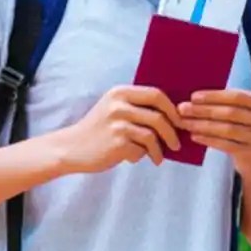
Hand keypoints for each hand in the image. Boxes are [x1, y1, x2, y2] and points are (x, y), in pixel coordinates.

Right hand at [59, 85, 181, 172]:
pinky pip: (140, 150)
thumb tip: (174, 116)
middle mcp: (119, 105)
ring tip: (159, 157)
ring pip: (152, 135)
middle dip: (172, 132)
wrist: (71, 148)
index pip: (156, 95)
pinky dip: (141, 156)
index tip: (179, 122)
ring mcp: (117, 124)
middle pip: (159, 116)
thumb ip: (137, 107)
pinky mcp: (117, 142)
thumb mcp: (114, 108)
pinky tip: (134, 158)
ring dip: (159, 149)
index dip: (172, 109)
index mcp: (121, 92)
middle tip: (176, 144)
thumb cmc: (99, 130)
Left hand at [178, 89, 250, 176]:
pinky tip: (194, 136)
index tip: (193, 97)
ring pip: (227, 129)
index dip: (214, 96)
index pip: (237, 96)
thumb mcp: (242, 113)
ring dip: (203, 125)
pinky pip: (226, 145)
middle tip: (182, 109)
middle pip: (231, 112)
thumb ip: (226, 104)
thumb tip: (193, 99)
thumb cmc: (244, 129)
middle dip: (204, 110)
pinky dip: (208, 140)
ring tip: (185, 123)